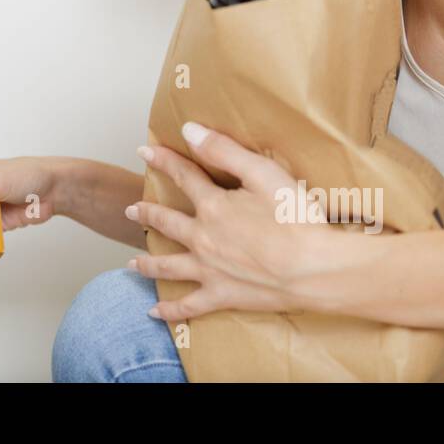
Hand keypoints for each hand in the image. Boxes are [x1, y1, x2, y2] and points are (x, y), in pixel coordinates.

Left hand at [126, 122, 338, 321]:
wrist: (313, 269)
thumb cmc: (295, 217)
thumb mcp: (262, 173)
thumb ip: (224, 150)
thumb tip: (189, 130)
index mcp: (213, 206)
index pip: (183, 176)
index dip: (163, 161)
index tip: (145, 151)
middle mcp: (203, 238)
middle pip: (168, 223)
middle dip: (147, 213)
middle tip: (131, 210)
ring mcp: (210, 270)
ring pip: (169, 266)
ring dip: (148, 263)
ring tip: (132, 263)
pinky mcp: (223, 296)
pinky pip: (189, 306)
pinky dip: (170, 311)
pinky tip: (154, 312)